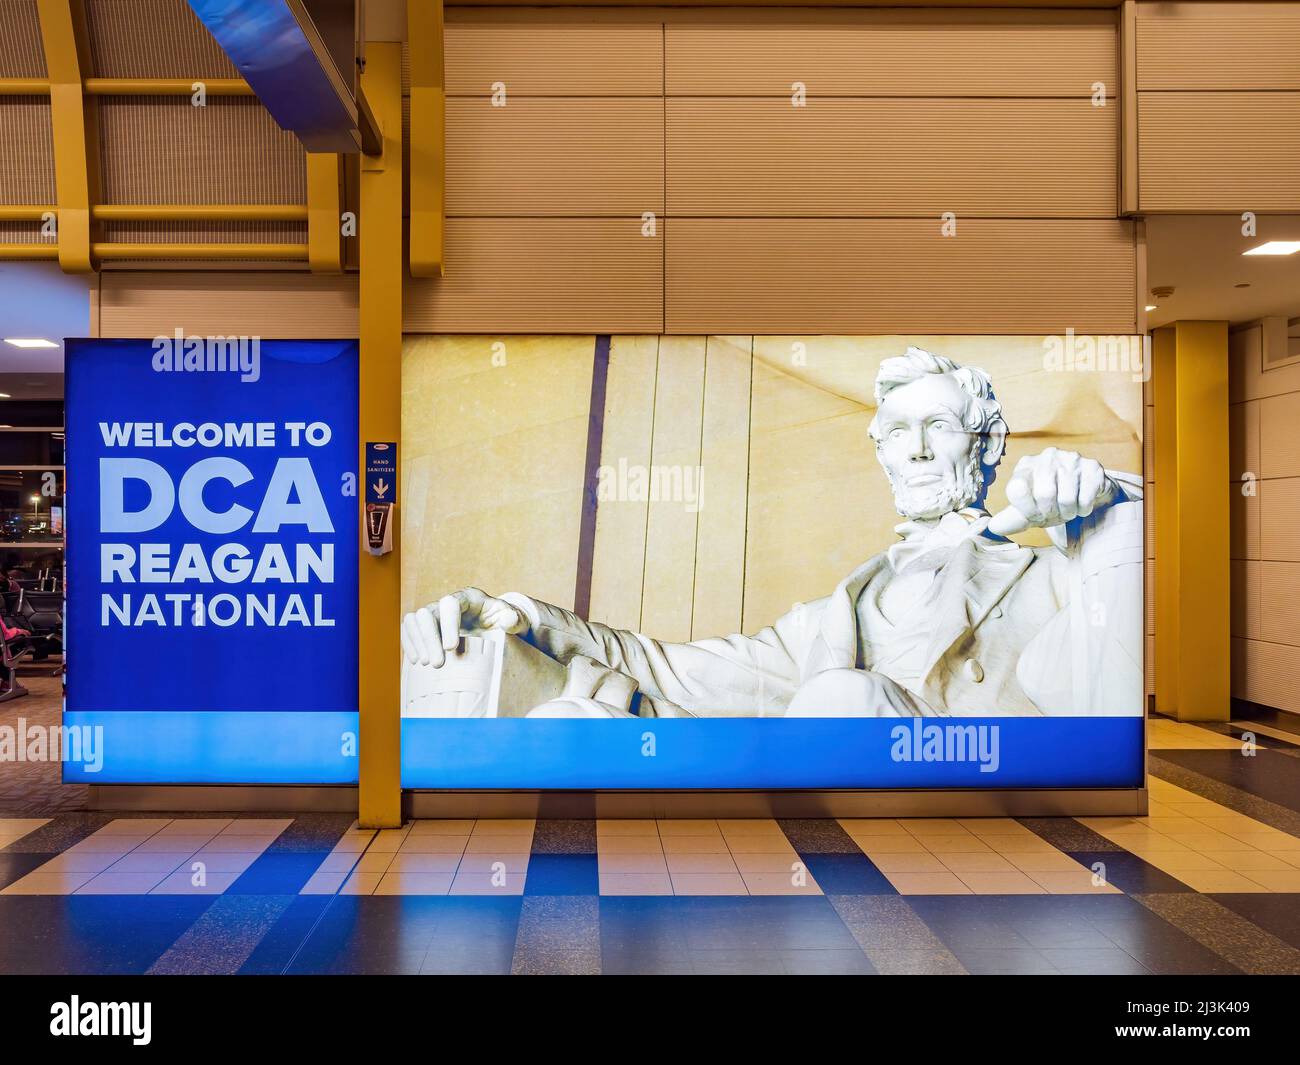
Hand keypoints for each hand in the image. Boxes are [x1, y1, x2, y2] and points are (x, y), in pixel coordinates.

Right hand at [400, 588, 527, 666]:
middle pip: (428, 613)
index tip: (451, 648)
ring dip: (417, 642)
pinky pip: (410, 630)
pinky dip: (410, 644)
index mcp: (468, 598)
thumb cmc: (505, 621)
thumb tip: (507, 620)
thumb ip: (514, 619)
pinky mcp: (428, 627)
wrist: (498, 627)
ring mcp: (436, 614)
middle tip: (437, 664)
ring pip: (414, 620)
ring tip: (425, 663)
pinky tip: (415, 661)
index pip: (450, 604)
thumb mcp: (516, 619)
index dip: (448, 625)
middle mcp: (448, 603)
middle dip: (429, 638)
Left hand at [991, 447, 1116, 533]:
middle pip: (1044, 495)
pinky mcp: (1092, 467)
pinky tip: (1081, 504)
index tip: (1034, 515)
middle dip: (1050, 513)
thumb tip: (994, 528)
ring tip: (1068, 509)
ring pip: (1066, 499)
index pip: (1017, 489)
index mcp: (1026, 465)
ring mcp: (1071, 459)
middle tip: (1054, 514)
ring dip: (1068, 513)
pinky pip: (1085, 498)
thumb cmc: (1052, 500)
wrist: (1084, 491)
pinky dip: (1083, 510)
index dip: (1026, 510)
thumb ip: (1012, 519)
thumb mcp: (1029, 509)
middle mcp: (1047, 457)